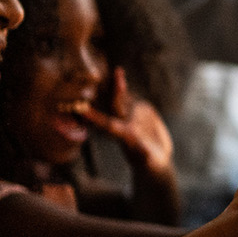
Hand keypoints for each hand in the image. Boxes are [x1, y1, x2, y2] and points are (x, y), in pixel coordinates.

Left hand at [79, 67, 173, 184]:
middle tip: (107, 77)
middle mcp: (125, 124)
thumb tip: (142, 152)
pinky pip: (129, 98)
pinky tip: (119, 75)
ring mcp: (131, 117)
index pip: (107, 124)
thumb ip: (144, 155)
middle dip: (112, 92)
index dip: (95, 116)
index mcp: (124, 136)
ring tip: (115, 70)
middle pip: (115, 106)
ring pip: (120, 99)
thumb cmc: (150, 165)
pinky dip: (123, 87)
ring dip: (116, 85)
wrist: (155, 161)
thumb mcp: (148, 162)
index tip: (81, 108)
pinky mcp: (140, 112)